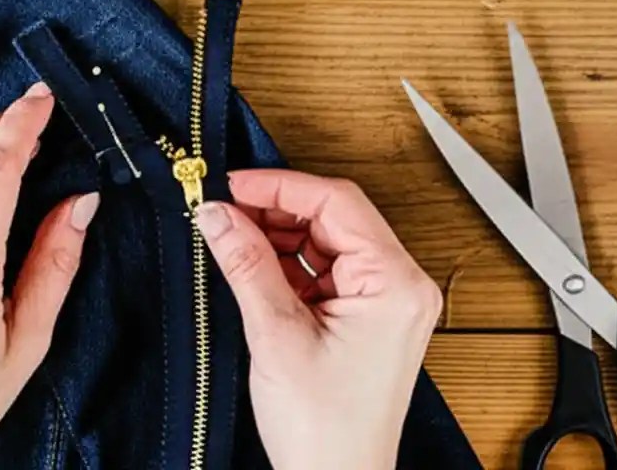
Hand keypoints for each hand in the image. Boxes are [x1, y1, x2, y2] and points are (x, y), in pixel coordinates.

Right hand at [193, 170, 441, 469]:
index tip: (234, 185)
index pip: (338, 203)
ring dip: (275, 235)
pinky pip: (321, 271)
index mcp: (396, 284)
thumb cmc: (326, 431)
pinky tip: (248, 262)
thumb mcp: (275, 335)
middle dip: (275, 209)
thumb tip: (217, 213)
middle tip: (222, 209)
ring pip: (323, 241)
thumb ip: (246, 263)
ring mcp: (382, 302)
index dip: (281, 186)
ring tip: (228, 235)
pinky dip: (284, 264)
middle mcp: (399, 286)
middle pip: (333, 217)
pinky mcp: (362, 317)